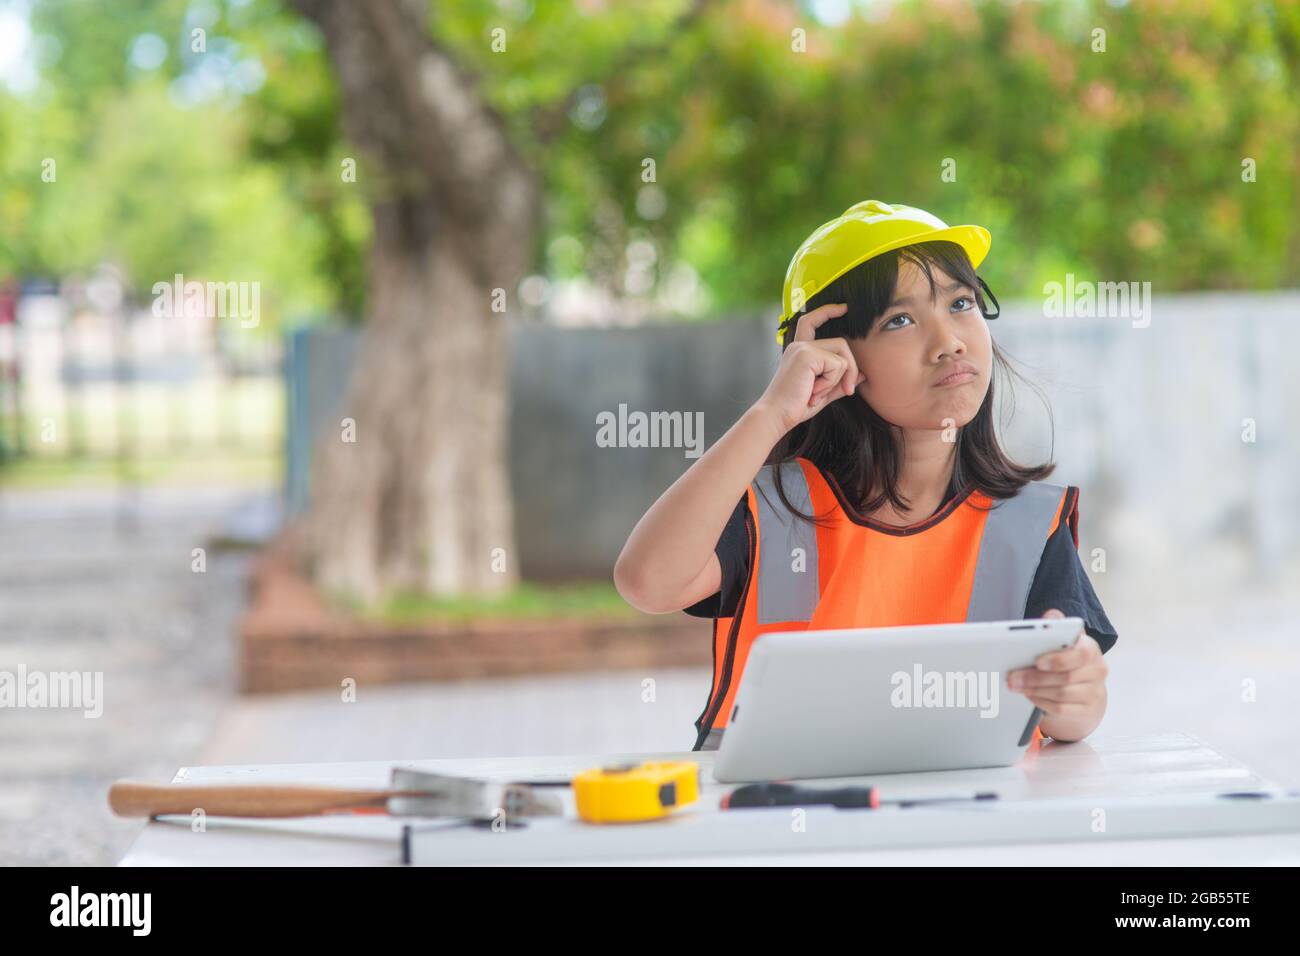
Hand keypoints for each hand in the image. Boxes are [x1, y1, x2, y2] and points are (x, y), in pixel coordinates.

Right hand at [755, 303, 865, 433]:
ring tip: (819, 393)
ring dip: (839, 378)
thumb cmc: (796, 407)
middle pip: (842, 343)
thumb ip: (840, 382)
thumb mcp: (823, 393)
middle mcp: (800, 345)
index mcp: (800, 351)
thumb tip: (861, 375)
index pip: (811, 321)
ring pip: (842, 354)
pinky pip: (837, 364)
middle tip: (848, 391)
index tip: (844, 307)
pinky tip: (815, 391)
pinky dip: (832, 382)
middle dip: (850, 368)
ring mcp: (803, 348)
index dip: (828, 311)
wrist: (777, 416)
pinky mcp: (807, 355)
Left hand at [1006, 609, 1107, 723]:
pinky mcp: (1086, 710)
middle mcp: (1097, 671)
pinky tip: (1029, 696)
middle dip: (1035, 677)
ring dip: (1034, 690)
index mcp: (1091, 649)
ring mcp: (1094, 692)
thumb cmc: (1068, 661)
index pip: (1081, 653)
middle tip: (1012, 677)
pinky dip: (1042, 702)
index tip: (1037, 661)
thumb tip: (1051, 615)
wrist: (1085, 690)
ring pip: (1062, 694)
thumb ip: (1057, 626)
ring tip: (1016, 685)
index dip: (1058, 659)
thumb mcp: (1064, 642)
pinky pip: (1061, 709)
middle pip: (1066, 677)